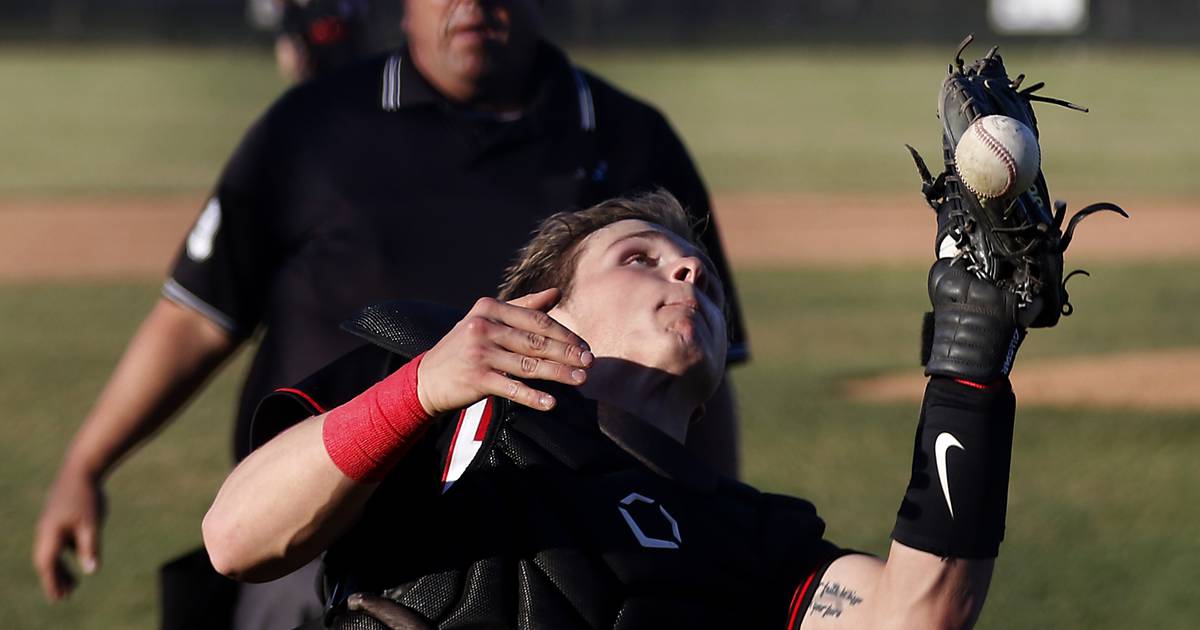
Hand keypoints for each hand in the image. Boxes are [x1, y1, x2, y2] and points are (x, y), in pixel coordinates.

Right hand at [33, 469, 106, 600]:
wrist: (81, 469)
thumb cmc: (86, 497)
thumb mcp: (91, 524)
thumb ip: (90, 547)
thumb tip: (91, 570)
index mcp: (50, 534)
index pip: (47, 565)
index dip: (52, 582)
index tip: (58, 597)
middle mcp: (46, 532)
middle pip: (47, 562)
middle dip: (55, 580)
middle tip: (65, 597)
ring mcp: (51, 525)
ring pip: (52, 553)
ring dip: (60, 569)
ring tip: (73, 586)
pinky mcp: (59, 520)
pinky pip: (59, 543)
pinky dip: (65, 555)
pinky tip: (78, 559)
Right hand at [417, 289, 592, 415]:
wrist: (427, 378)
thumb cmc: (466, 347)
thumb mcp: (488, 320)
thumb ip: (524, 306)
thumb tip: (557, 292)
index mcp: (490, 307)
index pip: (536, 320)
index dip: (564, 333)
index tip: (585, 347)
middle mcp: (483, 326)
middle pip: (536, 341)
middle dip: (567, 353)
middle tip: (590, 363)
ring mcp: (479, 352)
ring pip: (528, 365)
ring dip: (558, 374)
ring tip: (581, 380)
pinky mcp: (476, 378)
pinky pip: (511, 388)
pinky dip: (532, 396)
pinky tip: (551, 403)